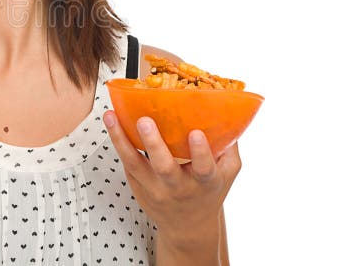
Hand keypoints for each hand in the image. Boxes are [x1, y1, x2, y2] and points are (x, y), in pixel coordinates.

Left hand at [103, 111, 240, 248]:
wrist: (188, 227)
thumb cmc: (208, 192)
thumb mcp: (227, 174)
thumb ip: (229, 147)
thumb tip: (230, 114)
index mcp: (203, 182)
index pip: (203, 169)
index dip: (200, 152)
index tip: (196, 133)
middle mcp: (177, 187)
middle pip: (163, 167)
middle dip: (153, 143)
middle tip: (144, 120)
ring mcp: (154, 188)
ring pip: (134, 164)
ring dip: (120, 138)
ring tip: (111, 116)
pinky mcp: (137, 186)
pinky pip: (126, 163)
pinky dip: (118, 142)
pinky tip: (112, 122)